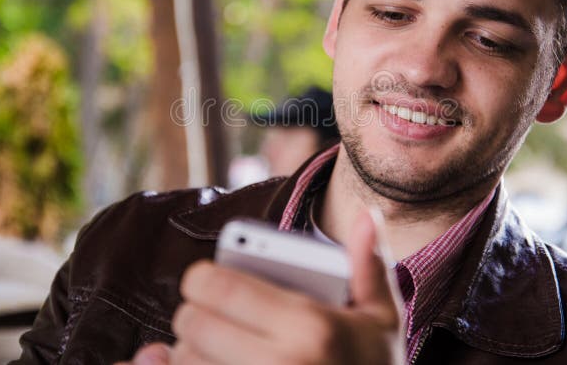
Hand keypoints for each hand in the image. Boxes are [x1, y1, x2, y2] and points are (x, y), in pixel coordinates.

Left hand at [124, 209, 403, 364]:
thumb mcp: (381, 319)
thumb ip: (370, 265)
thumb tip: (367, 216)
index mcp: (312, 327)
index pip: (221, 285)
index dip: (203, 277)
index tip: (207, 279)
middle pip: (194, 323)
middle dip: (194, 313)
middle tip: (212, 314)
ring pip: (185, 360)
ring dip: (191, 350)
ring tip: (215, 346)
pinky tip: (201, 362)